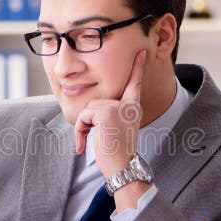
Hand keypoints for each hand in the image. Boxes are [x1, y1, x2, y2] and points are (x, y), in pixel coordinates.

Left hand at [75, 49, 145, 177]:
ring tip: (89, 141)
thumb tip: (92, 111)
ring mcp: (117, 107)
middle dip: (88, 121)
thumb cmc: (117, 153)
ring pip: (89, 109)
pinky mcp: (105, 113)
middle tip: (88, 138)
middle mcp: (127, 105)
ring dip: (83, 126)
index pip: (135, 84)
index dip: (137, 68)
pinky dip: (80, 130)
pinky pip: (84, 116)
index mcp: (132, 108)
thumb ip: (111, 114)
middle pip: (97, 102)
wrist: (122, 168)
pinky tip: (85, 144)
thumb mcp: (118, 129)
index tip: (140, 52)